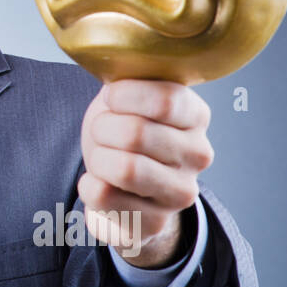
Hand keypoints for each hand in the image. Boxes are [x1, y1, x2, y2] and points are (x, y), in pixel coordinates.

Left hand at [77, 79, 212, 267]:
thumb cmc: (124, 129)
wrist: (125, 185)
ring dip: (97, 158)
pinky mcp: (154, 223)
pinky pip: (104, 198)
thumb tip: (114, 64)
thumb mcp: (130, 94)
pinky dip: (88, 186)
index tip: (111, 98)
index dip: (125, 95)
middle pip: (136, 134)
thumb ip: (130, 76)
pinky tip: (97, 182)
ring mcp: (180, 193)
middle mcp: (198, 156)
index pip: (166, 100)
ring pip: (125, 169)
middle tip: (102, 131)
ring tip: (101, 156)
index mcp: (195, 116)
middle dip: (102, 128)